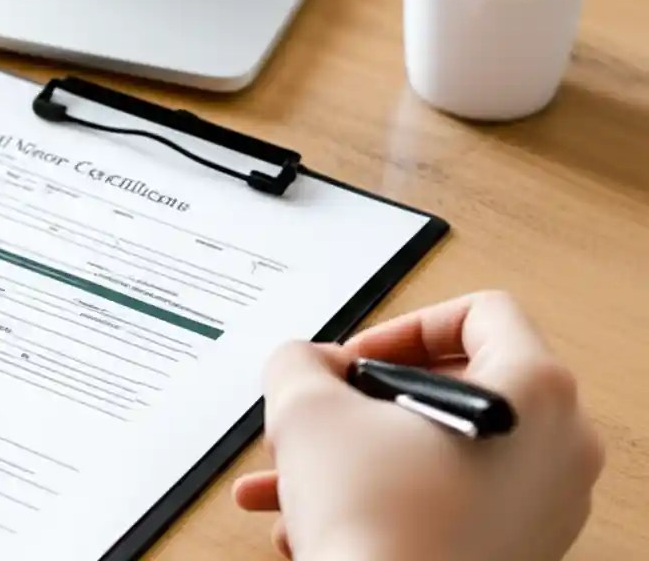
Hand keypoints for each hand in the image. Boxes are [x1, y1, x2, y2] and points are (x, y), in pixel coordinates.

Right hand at [233, 292, 603, 560]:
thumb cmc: (376, 526)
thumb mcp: (307, 407)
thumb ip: (299, 361)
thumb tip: (303, 364)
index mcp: (533, 391)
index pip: (479, 314)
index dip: (400, 327)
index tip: (356, 361)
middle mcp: (558, 447)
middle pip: (451, 388)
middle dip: (362, 403)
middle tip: (323, 414)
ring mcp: (544, 506)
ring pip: (435, 451)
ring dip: (355, 456)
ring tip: (293, 476)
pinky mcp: (517, 549)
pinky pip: (445, 500)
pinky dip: (382, 498)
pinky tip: (314, 519)